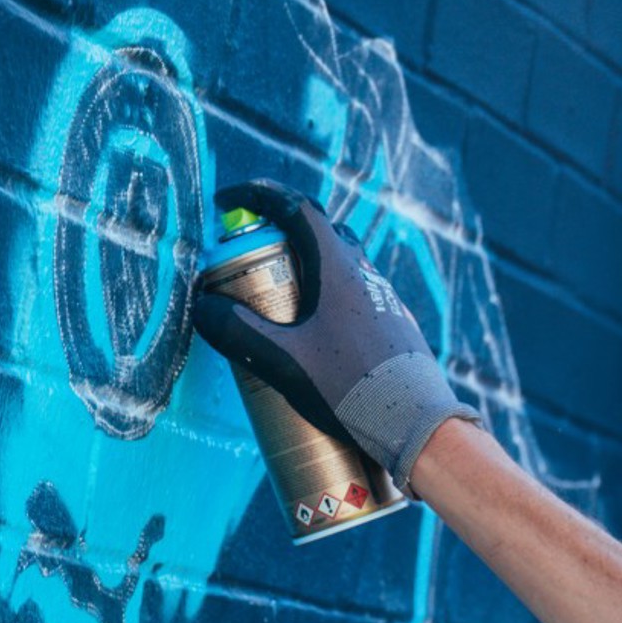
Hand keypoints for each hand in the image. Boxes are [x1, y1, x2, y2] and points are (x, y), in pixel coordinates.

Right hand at [191, 181, 471, 490]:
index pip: (297, 209)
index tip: (228, 203)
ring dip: (307, 268)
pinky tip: (316, 334)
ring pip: (341, 265)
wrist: (419, 426)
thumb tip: (202, 305)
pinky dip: (328, 297)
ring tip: (279, 301)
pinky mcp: (395, 326)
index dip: (259, 197)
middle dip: (280, 234)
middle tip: (249, 259)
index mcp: (339, 269)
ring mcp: (385, 299)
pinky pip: (356, 295)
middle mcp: (366, 274)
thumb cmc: (351, 389)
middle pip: (319, 233)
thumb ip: (239, 332)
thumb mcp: (285, 363)